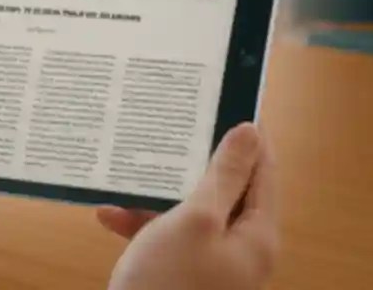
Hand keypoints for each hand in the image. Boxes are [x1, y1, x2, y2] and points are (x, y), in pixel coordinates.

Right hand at [99, 124, 279, 289]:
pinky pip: (165, 236)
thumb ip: (224, 175)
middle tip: (175, 125)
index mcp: (256, 236)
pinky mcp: (181, 274)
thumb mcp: (195, 219)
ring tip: (130, 170)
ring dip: (157, 193)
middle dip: (193, 161)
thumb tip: (251, 133)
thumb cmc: (168, 281)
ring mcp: (210, 264)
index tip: (230, 101)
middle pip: (224, 191)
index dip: (250, 138)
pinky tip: (109, 213)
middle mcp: (239, 250)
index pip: (263, 174)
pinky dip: (140, 223)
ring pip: (189, 212)